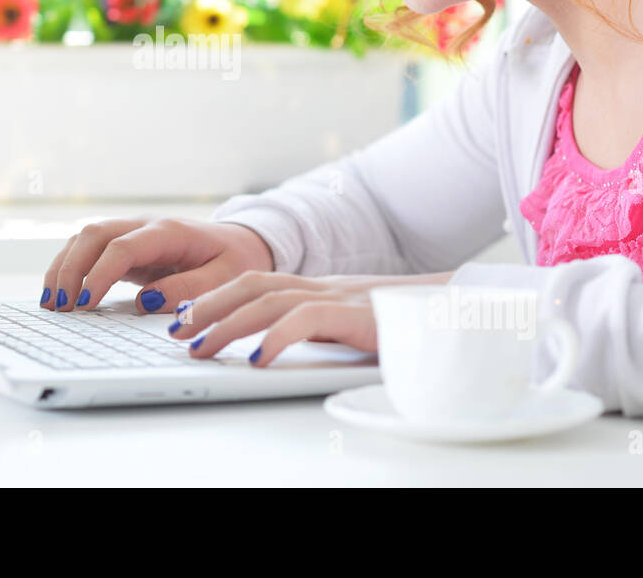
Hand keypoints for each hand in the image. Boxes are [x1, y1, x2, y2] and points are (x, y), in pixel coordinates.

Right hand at [41, 218, 275, 313]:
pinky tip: (59, 295)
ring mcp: (131, 233)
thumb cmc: (234, 259)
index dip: (99, 274)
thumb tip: (147, 301)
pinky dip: (70, 268)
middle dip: (70, 269)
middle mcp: (144, 226)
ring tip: (51, 305)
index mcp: (169, 231)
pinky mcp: (125, 246)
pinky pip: (88, 250)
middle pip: (93, 234)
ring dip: (63, 268)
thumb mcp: (225, 277)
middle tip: (59, 307)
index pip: (122, 246)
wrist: (241, 241)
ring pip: (84, 238)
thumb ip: (189, 289)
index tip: (85, 304)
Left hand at [167, 269, 454, 364]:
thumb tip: (277, 351)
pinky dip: (276, 338)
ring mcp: (341, 297)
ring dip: (228, 324)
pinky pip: (307, 320)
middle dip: (209, 306)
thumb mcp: (357, 328)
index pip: (258, 282)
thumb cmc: (415, 325)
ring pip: (268, 301)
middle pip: (252, 285)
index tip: (186, 316)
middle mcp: (325, 286)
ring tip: (200, 347)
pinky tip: (257, 359)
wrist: (466, 313)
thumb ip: (322, 331)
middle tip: (177, 331)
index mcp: (321, 288)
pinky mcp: (358, 315)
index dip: (218, 296)